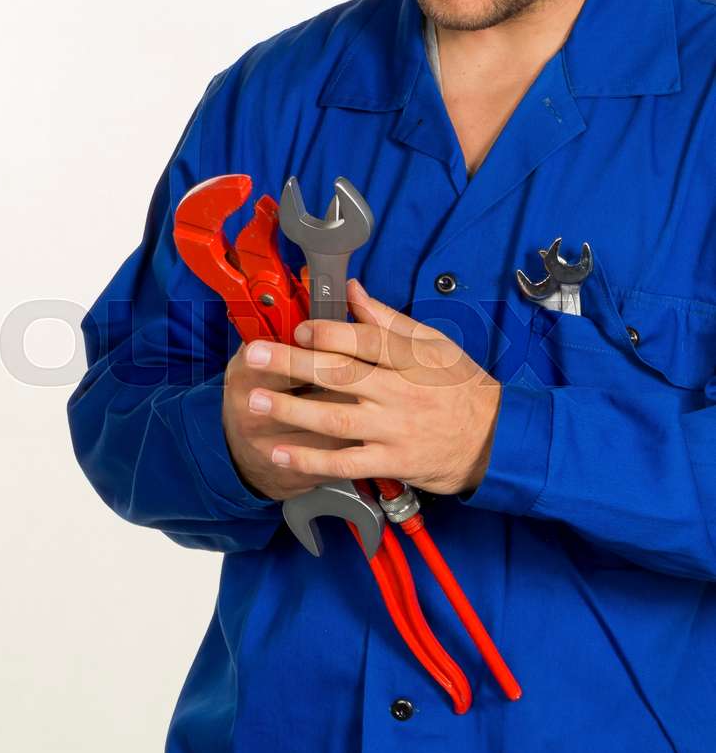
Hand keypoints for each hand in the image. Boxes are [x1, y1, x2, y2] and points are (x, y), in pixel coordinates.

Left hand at [237, 279, 501, 496]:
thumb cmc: (461, 387)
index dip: (330, 332)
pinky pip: (346, 462)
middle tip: (254, 356)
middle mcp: (400, 393)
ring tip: (256, 402)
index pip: (366, 341)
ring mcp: (395, 430)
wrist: (497, 440)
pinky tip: (281, 453)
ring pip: (337, 420)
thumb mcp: (435, 344)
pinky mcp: (393, 463)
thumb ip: (389, 320)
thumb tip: (352, 289)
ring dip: (293, 411)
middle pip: (341, 375)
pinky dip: (311, 460)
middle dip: (293, 364)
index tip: (299, 328)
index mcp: (411, 359)